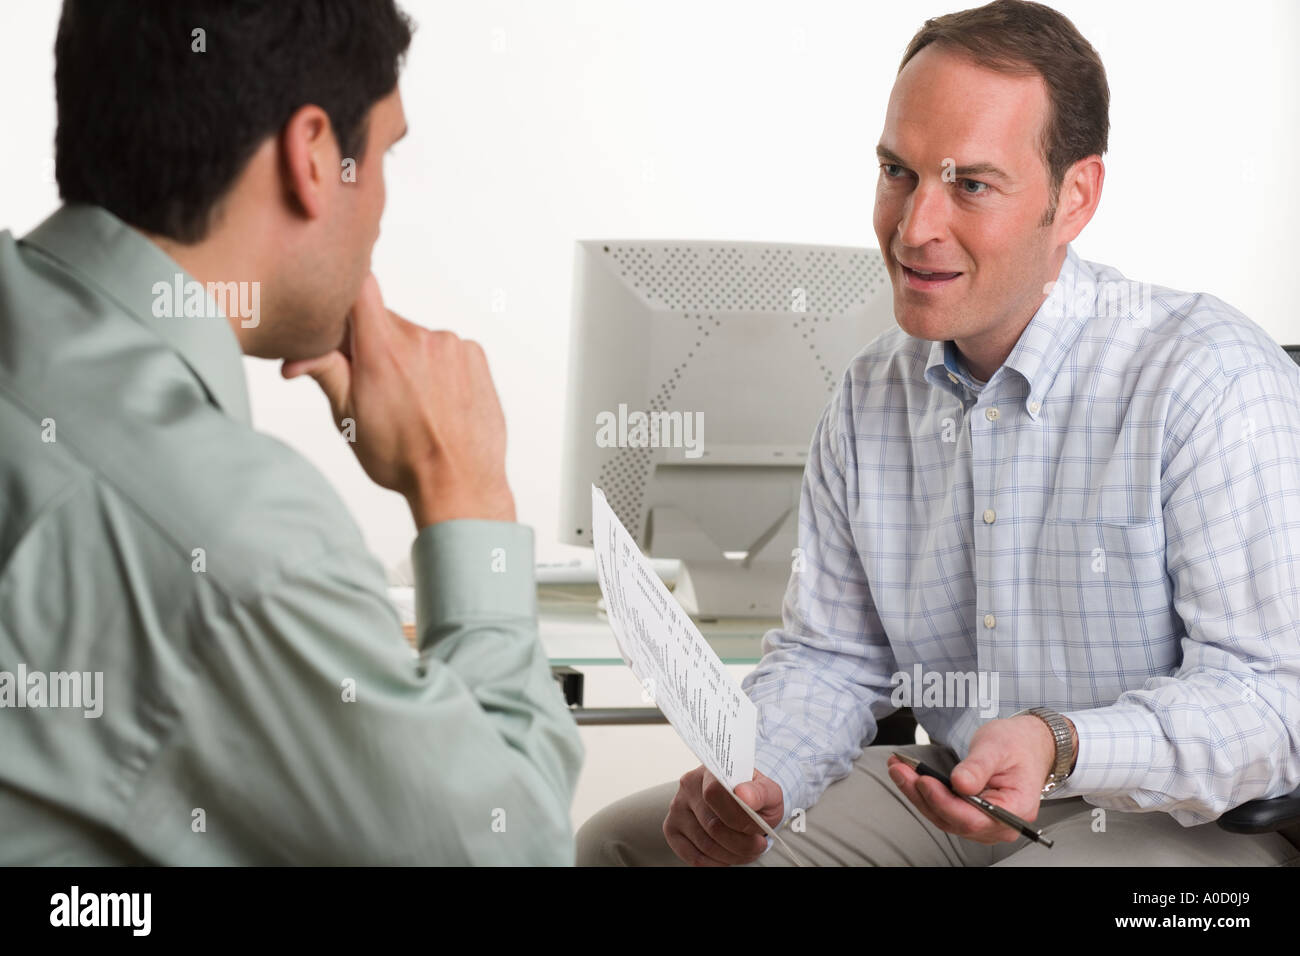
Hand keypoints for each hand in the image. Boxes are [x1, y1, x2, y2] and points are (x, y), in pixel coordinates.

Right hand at [282, 274, 514, 525]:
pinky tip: (438, 400)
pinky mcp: (474, 354)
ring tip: (412, 400)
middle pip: (385, 319)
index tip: (342, 317)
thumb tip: (291, 359)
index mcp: (382, 350)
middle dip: (374, 343)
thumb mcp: (349, 418)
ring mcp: (451, 345)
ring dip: (408, 356)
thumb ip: (324, 373)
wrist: (459, 481)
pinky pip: (445, 348)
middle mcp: (420, 338)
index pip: (360, 287)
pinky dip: (437, 366)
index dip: (347, 294)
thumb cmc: (400, 457)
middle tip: (376, 384)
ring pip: (416, 336)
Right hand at [663, 765, 783, 865]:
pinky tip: (728, 857)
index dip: (739, 818)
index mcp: (711, 770)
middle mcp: (688, 785)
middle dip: (741, 843)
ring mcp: (677, 807)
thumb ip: (760, 792)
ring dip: (732, 855)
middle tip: (758, 845)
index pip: (715, 793)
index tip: (758, 829)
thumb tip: (744, 795)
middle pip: (712, 824)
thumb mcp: (768, 791)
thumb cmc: (754, 798)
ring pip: (705, 843)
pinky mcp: (672, 828)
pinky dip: (715, 863)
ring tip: (747, 851)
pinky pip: (693, 856)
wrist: (742, 801)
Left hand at [886, 715, 1065, 844]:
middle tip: (900, 770)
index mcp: (1015, 810)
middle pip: (954, 820)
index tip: (923, 781)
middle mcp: (1000, 824)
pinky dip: (923, 793)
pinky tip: (907, 776)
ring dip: (917, 794)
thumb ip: (978, 766)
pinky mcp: (970, 814)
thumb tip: (960, 783)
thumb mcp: (997, 747)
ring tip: (898, 769)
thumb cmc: (1017, 745)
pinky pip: (943, 809)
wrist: (1026, 745)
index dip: (945, 802)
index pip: (974, 818)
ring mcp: (984, 823)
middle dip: (922, 795)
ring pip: (943, 817)